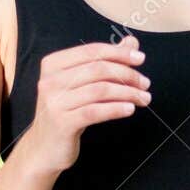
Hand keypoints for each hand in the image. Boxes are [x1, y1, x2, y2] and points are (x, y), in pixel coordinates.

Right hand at [23, 34, 150, 176]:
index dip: (118, 53)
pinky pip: (95, 111)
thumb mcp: (82, 84)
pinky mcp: (62, 123)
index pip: (91, 51)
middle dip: (127, 74)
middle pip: (97, 69)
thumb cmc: (67, 112)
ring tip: (144, 98)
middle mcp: (50, 81)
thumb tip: (131, 42)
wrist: (44, 147)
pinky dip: (116, 108)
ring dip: (128, 93)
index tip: (141, 59)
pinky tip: (130, 109)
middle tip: (145, 83)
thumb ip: (105, 61)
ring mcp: (54, 102)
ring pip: (100, 90)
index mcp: (53, 64)